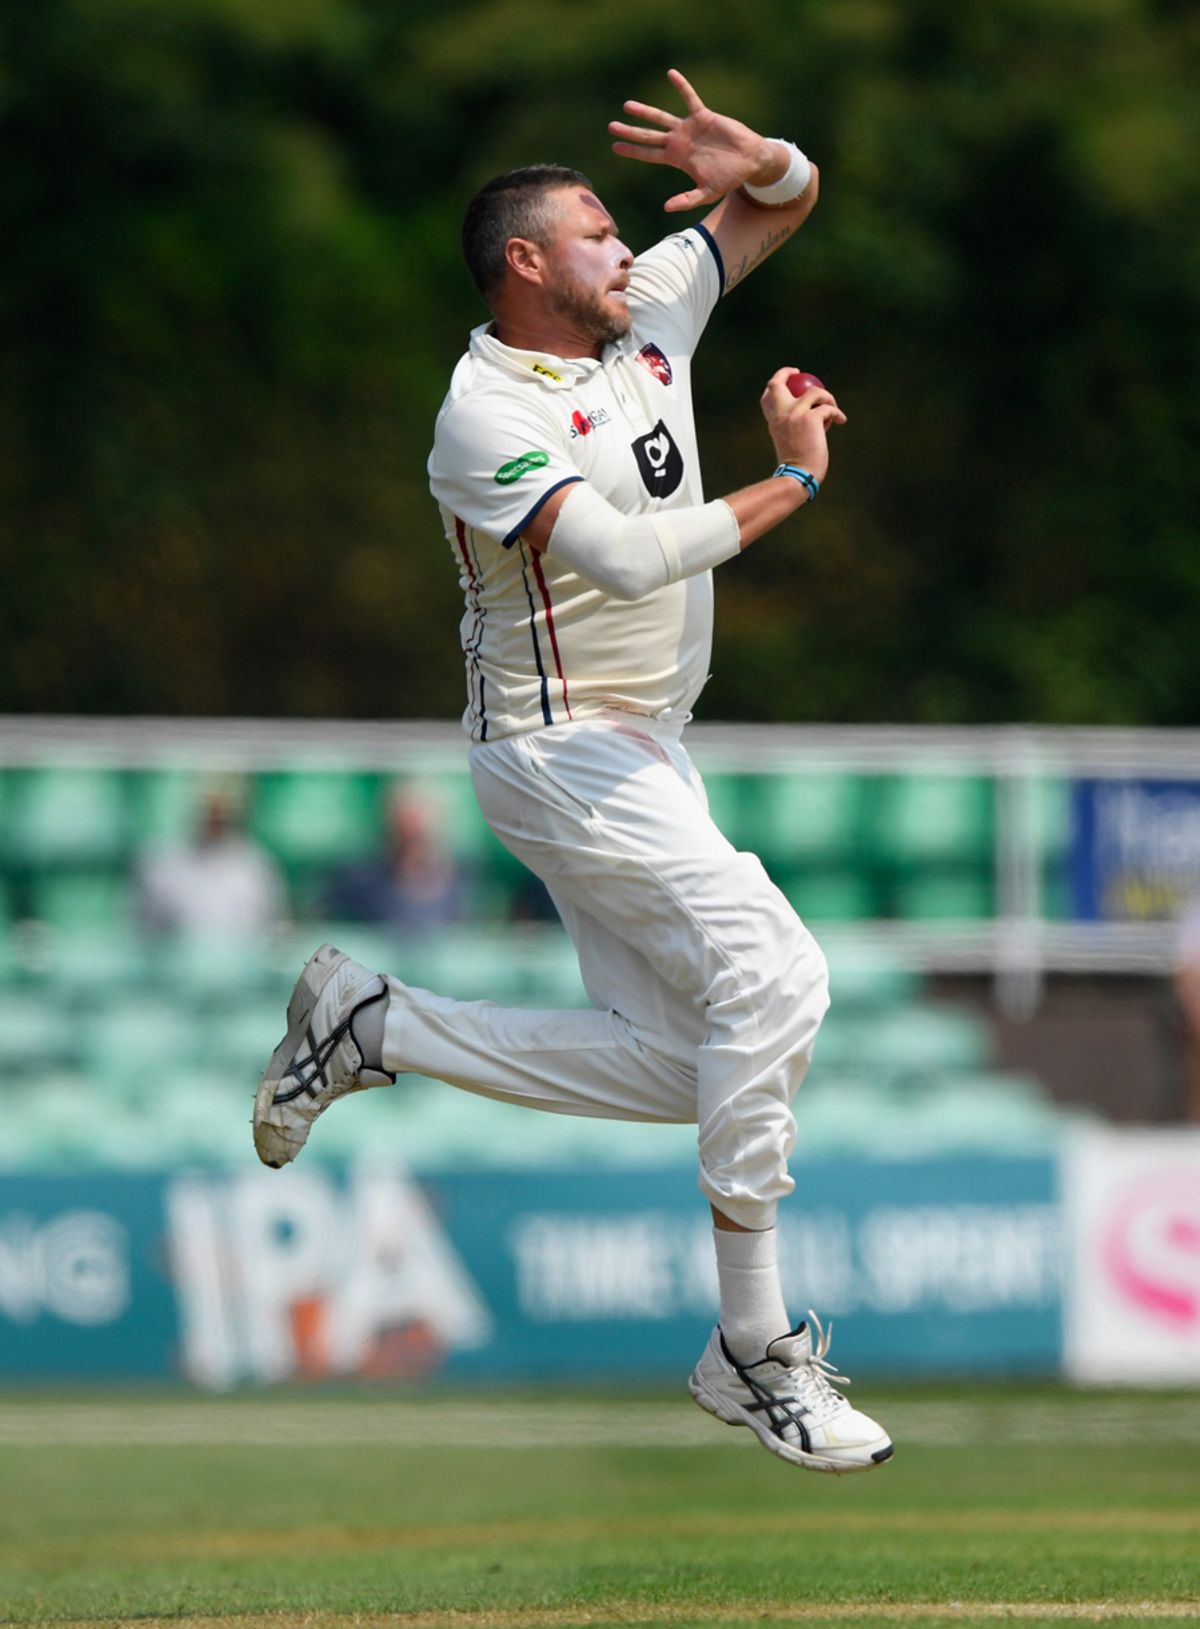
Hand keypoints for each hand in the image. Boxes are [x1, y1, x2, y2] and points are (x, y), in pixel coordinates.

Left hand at [609, 69, 782, 212]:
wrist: (749, 161)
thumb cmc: (728, 178)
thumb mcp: (706, 194)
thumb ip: (686, 200)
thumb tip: (665, 208)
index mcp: (677, 159)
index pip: (649, 154)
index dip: (632, 151)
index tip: (614, 148)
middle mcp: (679, 141)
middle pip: (649, 136)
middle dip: (630, 132)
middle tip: (611, 127)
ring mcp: (689, 128)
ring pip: (662, 118)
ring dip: (645, 112)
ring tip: (627, 106)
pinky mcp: (704, 117)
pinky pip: (690, 98)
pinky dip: (681, 86)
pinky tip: (671, 74)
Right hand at [760, 368, 846, 483]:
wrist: (799, 476)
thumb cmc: (797, 466)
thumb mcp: (788, 443)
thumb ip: (792, 427)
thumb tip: (810, 416)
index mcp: (774, 421)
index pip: (767, 396)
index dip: (776, 384)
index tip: (788, 380)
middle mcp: (781, 414)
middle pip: (776, 383)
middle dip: (786, 372)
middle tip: (800, 373)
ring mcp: (795, 414)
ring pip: (814, 391)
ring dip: (827, 397)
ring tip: (833, 408)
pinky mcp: (811, 418)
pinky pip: (828, 407)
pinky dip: (837, 412)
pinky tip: (841, 420)